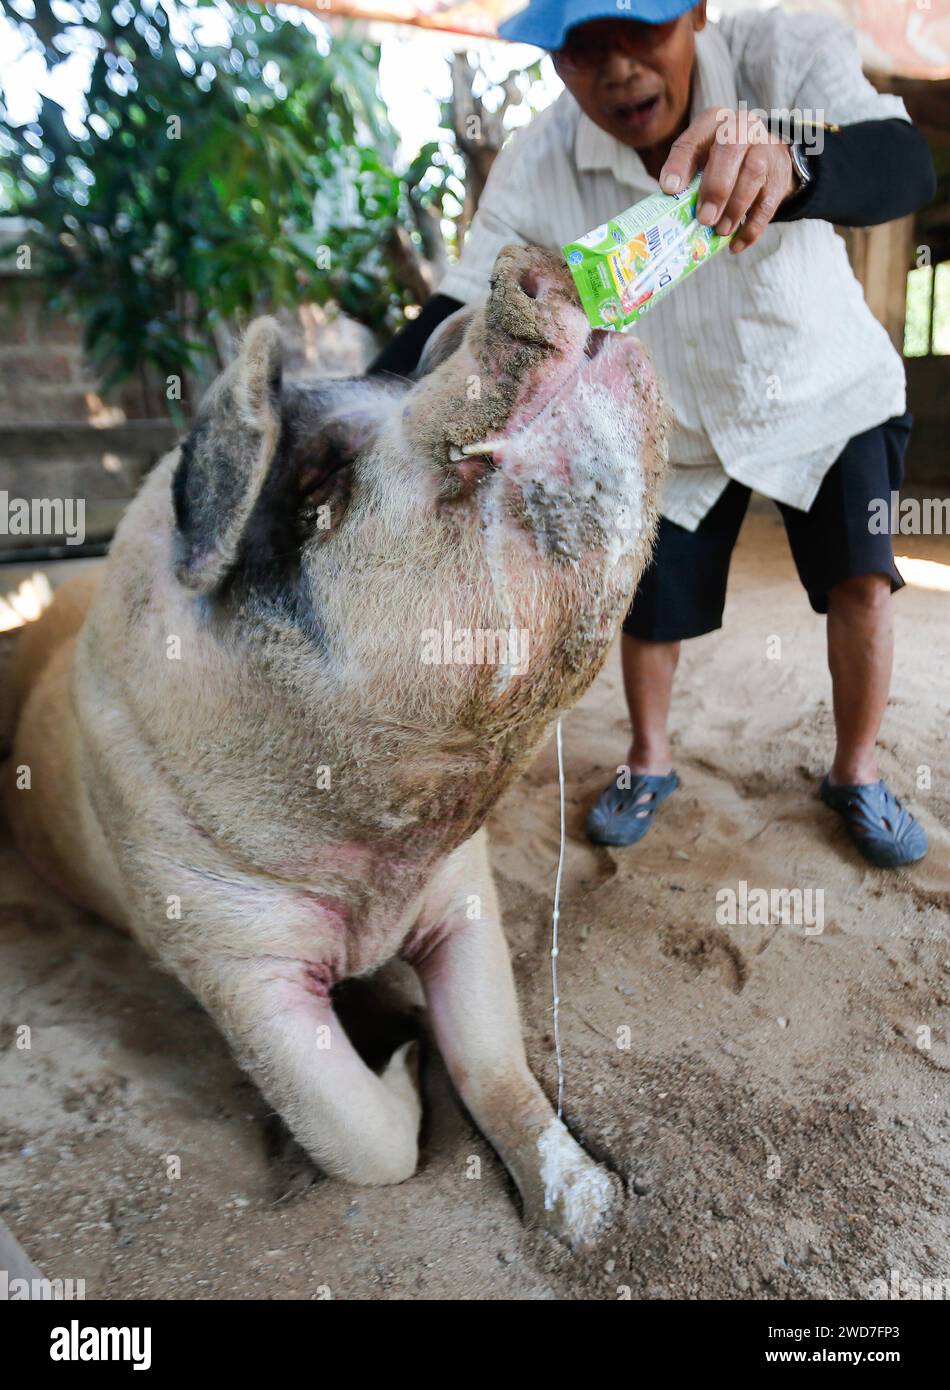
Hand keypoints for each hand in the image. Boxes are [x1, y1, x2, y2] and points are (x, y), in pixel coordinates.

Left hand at [658, 107, 797, 252]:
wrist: (766, 156)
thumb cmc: (722, 161)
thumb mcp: (701, 158)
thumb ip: (686, 174)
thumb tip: (670, 200)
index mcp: (714, 123)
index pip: (694, 138)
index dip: (680, 164)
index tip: (670, 189)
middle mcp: (742, 127)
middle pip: (731, 149)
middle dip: (716, 187)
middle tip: (704, 218)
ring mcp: (765, 148)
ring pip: (754, 173)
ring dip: (735, 207)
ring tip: (720, 230)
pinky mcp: (779, 175)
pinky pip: (768, 202)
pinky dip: (752, 227)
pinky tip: (736, 243)